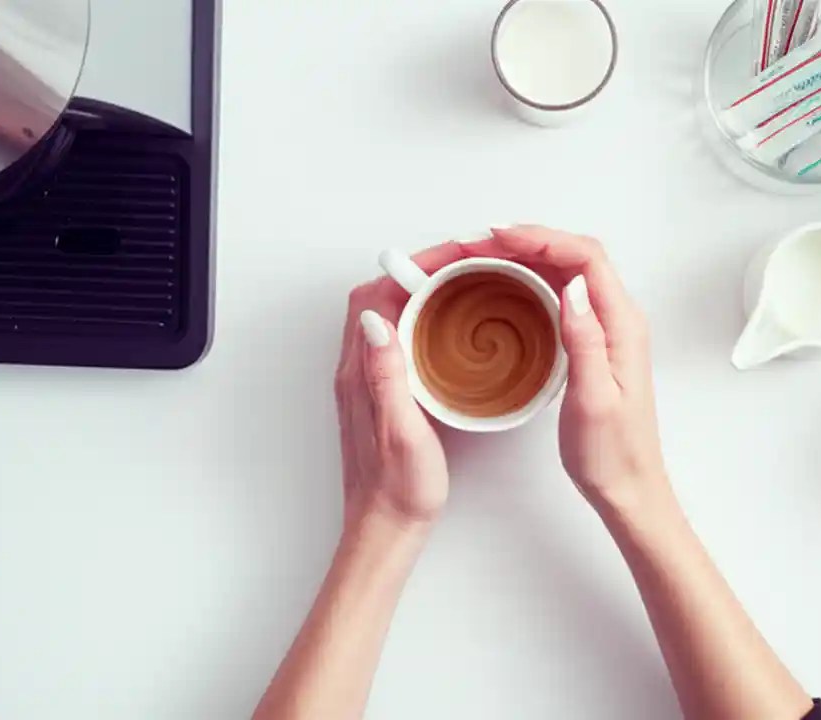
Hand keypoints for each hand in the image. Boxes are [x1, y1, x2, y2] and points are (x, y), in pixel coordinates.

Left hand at [335, 244, 465, 526]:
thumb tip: (376, 318)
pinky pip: (397, 337)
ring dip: (419, 290)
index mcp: (361, 373)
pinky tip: (448, 327)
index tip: (452, 255)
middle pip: (380, 296)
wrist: (385, 529)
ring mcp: (368, 381)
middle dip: (418, 268)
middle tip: (463, 260)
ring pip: (388, 314)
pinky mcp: (381, 393)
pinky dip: (421, 317)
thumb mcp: (401, 431)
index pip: (378, 296)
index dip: (412, 266)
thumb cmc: (399, 490)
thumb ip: (387, 374)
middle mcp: (358, 371)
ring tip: (460, 281)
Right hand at [463, 226, 670, 514]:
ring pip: (568, 272)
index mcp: (622, 326)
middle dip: (529, 239)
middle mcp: (618, 319)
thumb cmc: (612, 453)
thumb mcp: (594, 400)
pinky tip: (506, 285)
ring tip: (484, 255)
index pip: (586, 257)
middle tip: (479, 243)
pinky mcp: (592, 342)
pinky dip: (532, 279)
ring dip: (528, 255)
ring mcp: (606, 329)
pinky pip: (563, 295)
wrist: (629, 486)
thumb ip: (584, 341)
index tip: (498, 237)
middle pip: (576, 255)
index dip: (541, 238)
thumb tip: (570, 288)